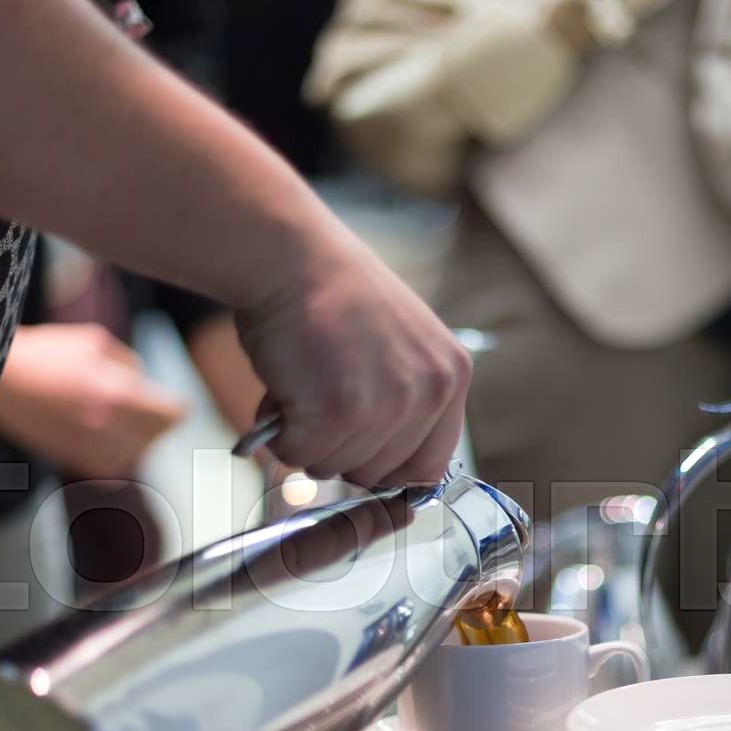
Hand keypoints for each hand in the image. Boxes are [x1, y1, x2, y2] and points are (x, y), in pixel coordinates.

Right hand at [0, 323, 185, 479]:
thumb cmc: (46, 351)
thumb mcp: (97, 342)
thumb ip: (131, 365)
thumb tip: (145, 386)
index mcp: (119, 393)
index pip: (176, 414)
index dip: (172, 403)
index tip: (161, 397)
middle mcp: (109, 427)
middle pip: (160, 435)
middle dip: (154, 418)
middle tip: (135, 403)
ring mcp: (91, 448)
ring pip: (139, 453)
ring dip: (134, 437)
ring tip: (110, 415)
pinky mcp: (74, 461)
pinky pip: (114, 468)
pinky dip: (113, 455)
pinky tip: (97, 434)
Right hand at [234, 230, 470, 487]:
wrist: (289, 255)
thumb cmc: (328, 297)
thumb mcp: (397, 346)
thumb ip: (402, 399)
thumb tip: (378, 467)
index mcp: (450, 375)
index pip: (430, 466)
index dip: (385, 466)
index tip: (356, 450)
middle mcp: (430, 391)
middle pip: (380, 475)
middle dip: (341, 451)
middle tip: (317, 402)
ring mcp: (389, 403)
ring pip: (337, 468)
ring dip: (307, 439)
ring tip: (301, 384)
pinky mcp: (340, 409)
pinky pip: (300, 456)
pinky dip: (280, 433)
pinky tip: (283, 389)